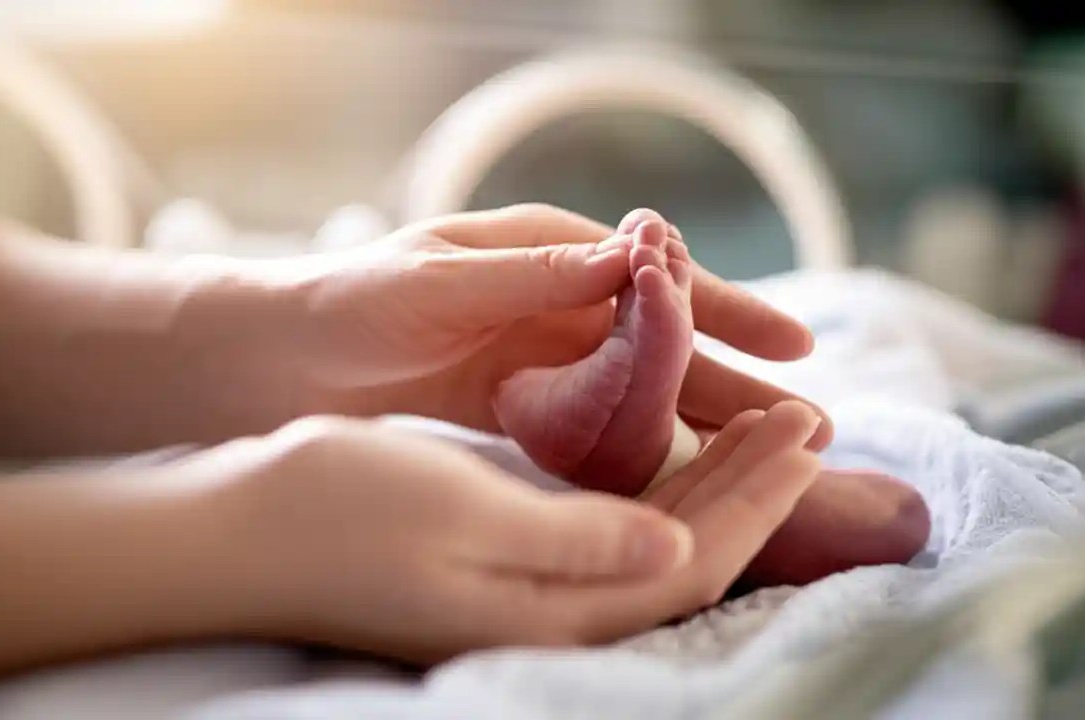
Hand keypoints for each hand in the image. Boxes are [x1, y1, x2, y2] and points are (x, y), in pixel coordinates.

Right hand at [176, 408, 819, 662]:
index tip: (803, 427)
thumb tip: (677, 550)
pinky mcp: (495, 572)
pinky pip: (602, 535)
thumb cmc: (335, 509)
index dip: (754, 497)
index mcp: (543, 610)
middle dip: (750, 490)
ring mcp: (517, 600)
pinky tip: (664, 454)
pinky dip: (648, 490)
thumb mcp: (457, 513)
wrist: (235, 531)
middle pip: (680, 559)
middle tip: (807, 418)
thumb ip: (573, 541)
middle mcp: (542, 617)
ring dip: (706, 486)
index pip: (686, 561)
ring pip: (647, 546)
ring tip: (757, 429)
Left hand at [289, 204, 830, 446]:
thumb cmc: (347, 302)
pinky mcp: (517, 416)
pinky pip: (593, 435)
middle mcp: (554, 306)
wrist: (274, 360)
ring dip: (700, 424)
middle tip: (811, 423)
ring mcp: (539, 364)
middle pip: (664, 346)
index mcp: (543, 255)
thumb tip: (635, 259)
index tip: (793, 345)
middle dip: (735, 381)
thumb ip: (533, 276)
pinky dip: (636, 455)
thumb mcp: (439, 280)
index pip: (654, 280)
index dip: (726, 311)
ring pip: (639, 395)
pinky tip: (677, 485)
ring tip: (766, 460)